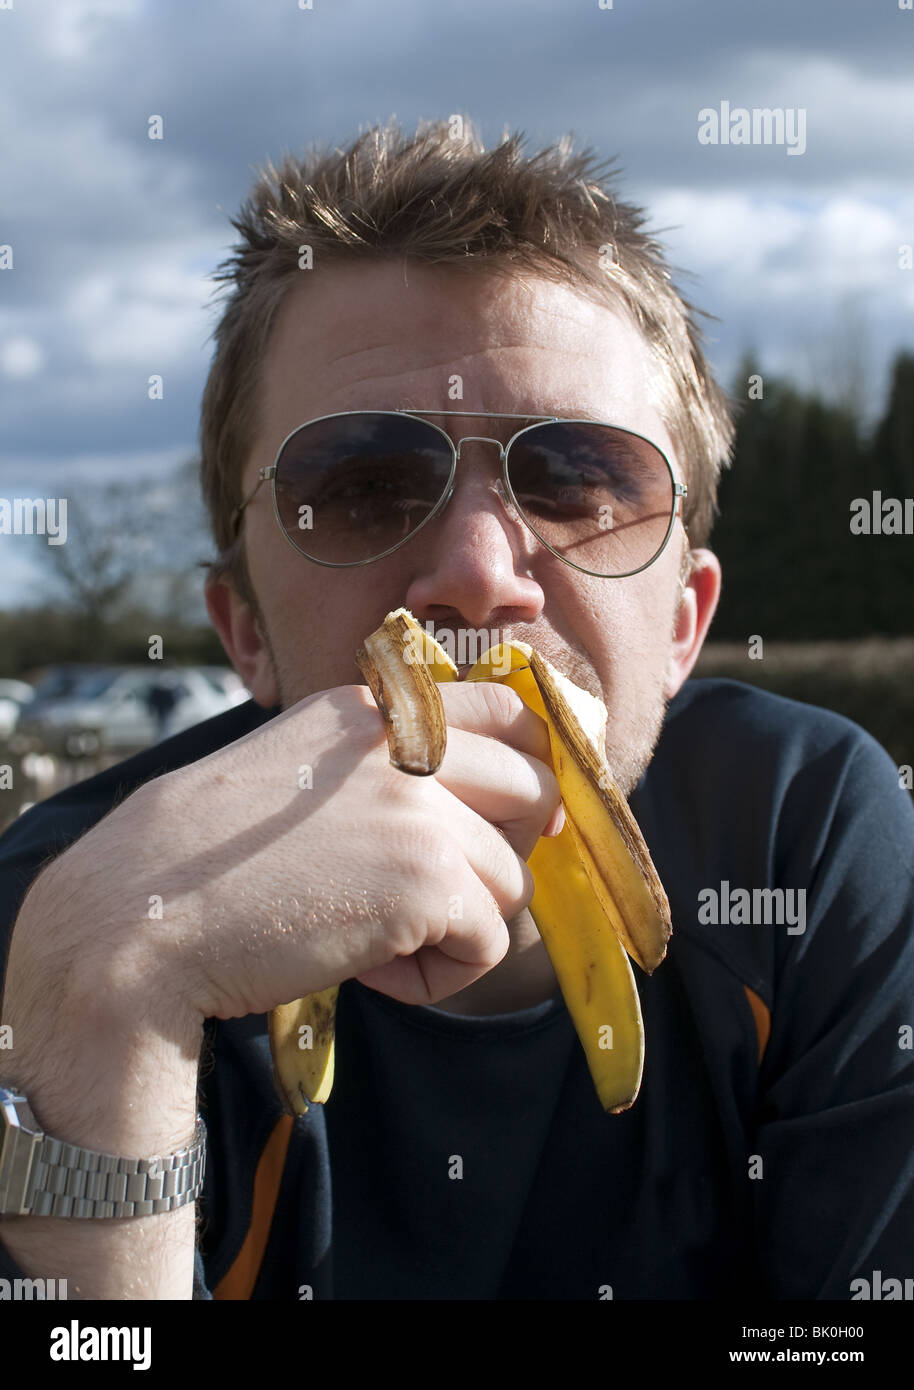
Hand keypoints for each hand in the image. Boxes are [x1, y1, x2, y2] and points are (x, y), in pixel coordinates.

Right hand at [121, 680, 560, 1019]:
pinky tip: (371, 972)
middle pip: (537, 791)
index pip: (509, 710)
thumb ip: (383, 768)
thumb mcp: (302, 770)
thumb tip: (481, 811)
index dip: (533, 766)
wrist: (141, 914)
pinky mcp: (427, 882)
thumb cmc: (211, 860)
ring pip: (514, 881)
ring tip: (375, 940)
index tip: (517, 817)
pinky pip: (491, 943)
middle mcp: (406, 745)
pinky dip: (440, 974)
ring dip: (459, 927)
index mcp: (374, 710)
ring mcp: (421, 810)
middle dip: (506, 853)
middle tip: (440, 896)